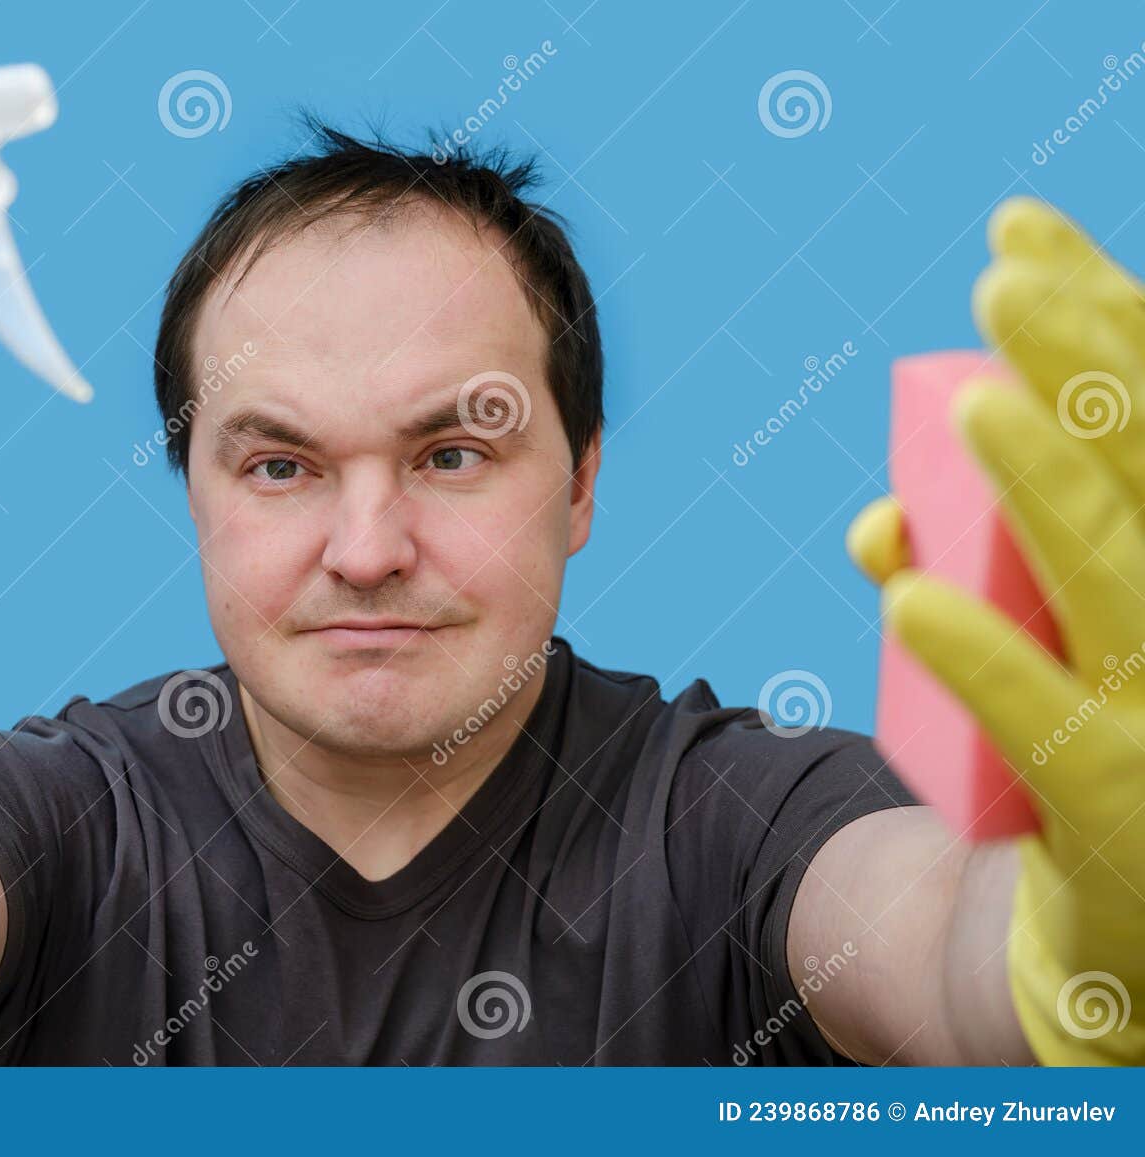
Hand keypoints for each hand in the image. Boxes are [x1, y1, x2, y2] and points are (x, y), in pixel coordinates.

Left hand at [848, 198, 1144, 1063]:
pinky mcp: (1121, 812)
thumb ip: (980, 567)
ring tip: (973, 403)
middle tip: (1002, 276)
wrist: (1138, 940)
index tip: (1019, 230)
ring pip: (1119, 580)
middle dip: (1085, 365)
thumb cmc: (1090, 754)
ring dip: (1048, 487)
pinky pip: (1047, 726)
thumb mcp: (1047, 642)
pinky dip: (982, 658)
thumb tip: (883, 523)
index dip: (1099, 318)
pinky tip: (907, 597)